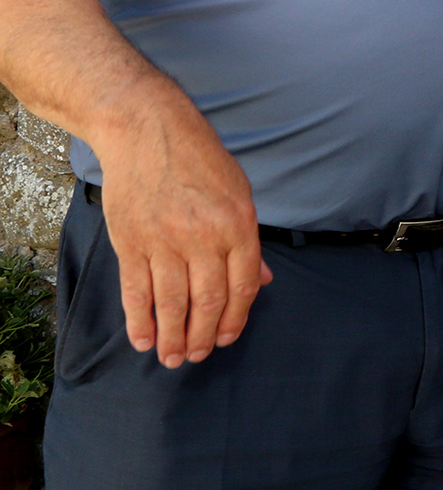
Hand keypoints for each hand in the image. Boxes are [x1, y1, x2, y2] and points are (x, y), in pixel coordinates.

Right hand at [95, 104, 270, 367]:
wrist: (147, 131)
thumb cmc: (199, 160)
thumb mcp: (240, 192)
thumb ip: (249, 241)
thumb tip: (264, 281)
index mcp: (237, 225)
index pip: (243, 285)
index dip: (237, 318)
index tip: (229, 338)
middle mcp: (203, 237)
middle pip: (208, 300)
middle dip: (205, 336)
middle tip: (199, 356)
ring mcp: (164, 241)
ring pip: (171, 303)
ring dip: (173, 337)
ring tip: (173, 358)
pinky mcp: (131, 242)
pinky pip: (136, 291)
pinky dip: (139, 320)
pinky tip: (142, 340)